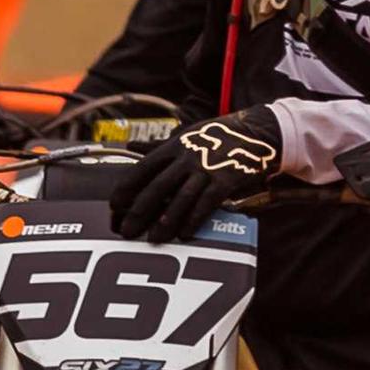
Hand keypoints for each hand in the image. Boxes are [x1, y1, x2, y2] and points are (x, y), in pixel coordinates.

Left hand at [111, 112, 285, 241]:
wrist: (256, 132)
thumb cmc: (215, 136)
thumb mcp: (185, 136)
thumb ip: (157, 146)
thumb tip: (130, 146)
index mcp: (174, 146)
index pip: (143, 168)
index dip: (126, 188)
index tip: (113, 206)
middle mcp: (187, 157)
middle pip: (158, 186)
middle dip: (140, 211)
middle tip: (126, 231)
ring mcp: (207, 169)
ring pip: (181, 198)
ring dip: (166, 220)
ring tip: (154, 238)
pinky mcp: (226, 180)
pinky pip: (207, 202)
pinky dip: (195, 218)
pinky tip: (185, 233)